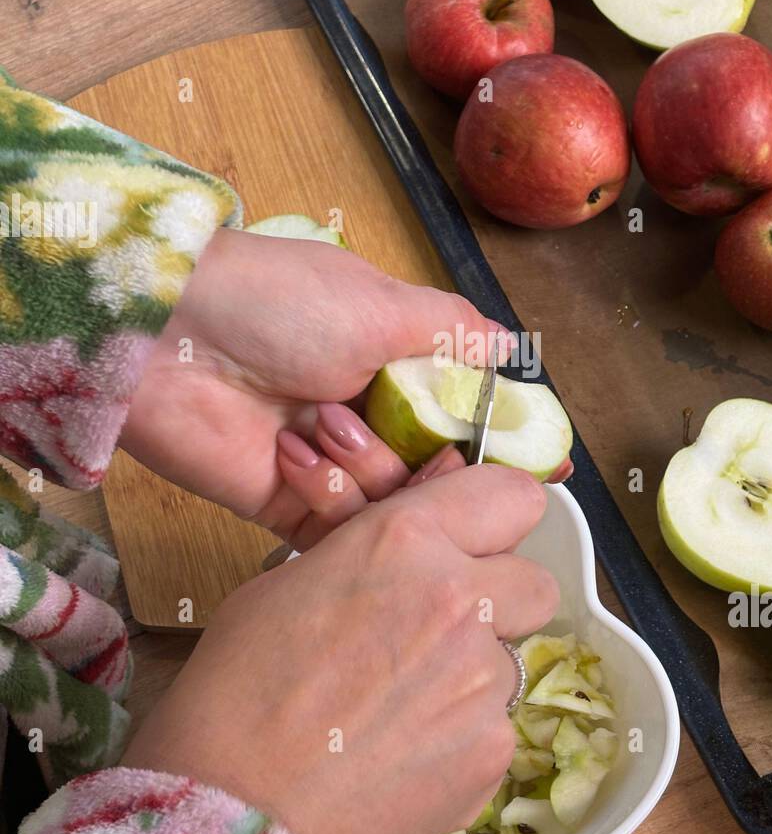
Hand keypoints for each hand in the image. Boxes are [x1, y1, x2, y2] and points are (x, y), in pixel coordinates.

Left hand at [121, 228, 570, 547]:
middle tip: (435, 460)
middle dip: (442, 473)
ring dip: (372, 472)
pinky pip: (337, 532)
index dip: (502, 445)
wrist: (163, 335)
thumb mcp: (381, 304)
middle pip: (435, 474)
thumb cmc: (275, 301)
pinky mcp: (284, 504)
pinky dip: (332, 502)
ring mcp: (327, 464)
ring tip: (329, 424)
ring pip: (393, 508)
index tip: (544, 470)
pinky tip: (300, 456)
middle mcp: (366, 416)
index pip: (465, 417)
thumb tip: (514, 348)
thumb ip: (453, 335)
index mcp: (391, 362)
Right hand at [122, 465, 559, 833]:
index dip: (496, 519)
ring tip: (396, 712)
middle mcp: (460, 599)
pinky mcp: (493, 750)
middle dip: (498, 601)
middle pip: (533, 583)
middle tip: (436, 632)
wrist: (231, 814)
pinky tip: (399, 759)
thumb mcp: (287, 585)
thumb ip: (370, 559)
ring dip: (471, 675)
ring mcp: (484, 678)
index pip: (512, 496)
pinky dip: (460, 740)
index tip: (482, 540)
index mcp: (406, 539)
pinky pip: (495, 727)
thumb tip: (406, 562)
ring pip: (509, 661)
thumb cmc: (234, 696)